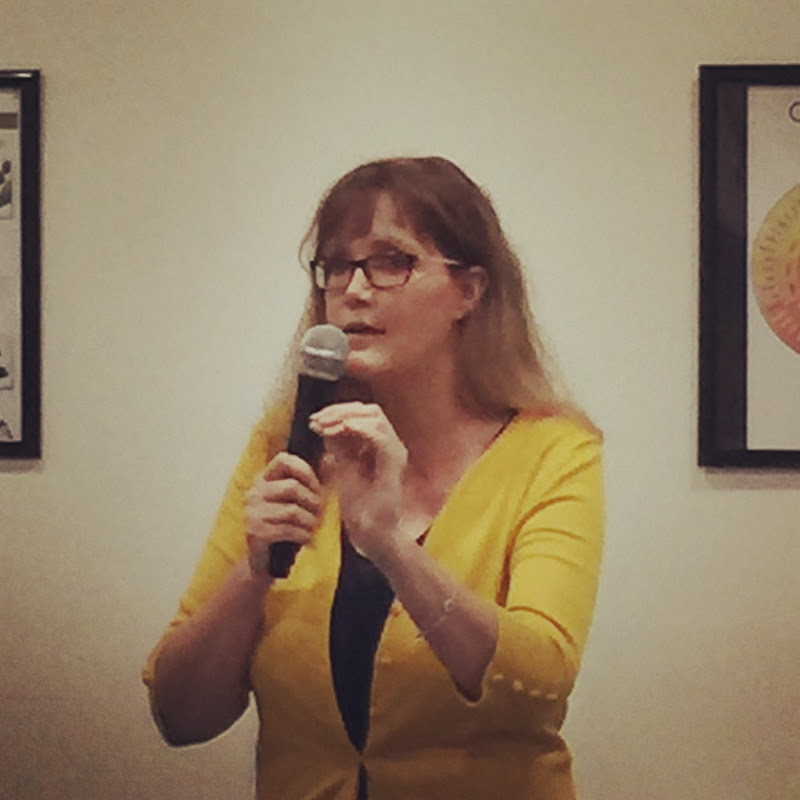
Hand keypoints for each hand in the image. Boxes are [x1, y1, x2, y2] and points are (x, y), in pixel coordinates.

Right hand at [244, 452, 322, 573]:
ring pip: (292, 511)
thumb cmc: (285, 526)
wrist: (265, 561)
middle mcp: (254, 492)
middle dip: (313, 501)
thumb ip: (314, 479)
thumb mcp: (298, 500)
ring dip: (310, 521)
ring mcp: (252, 512)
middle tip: (319, 512)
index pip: (283, 459)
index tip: (317, 486)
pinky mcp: (255, 532)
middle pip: (292, 487)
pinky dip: (303, 535)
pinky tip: (306, 538)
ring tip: (313, 527)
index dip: (304, 469)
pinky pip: (287, 530)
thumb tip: (330, 458)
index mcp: (264, 479)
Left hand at [309, 402, 406, 563]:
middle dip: (340, 410)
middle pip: (370, 410)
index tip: (315, 419)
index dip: (339, 411)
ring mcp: (396, 452)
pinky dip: (356, 428)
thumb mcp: (342, 466)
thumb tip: (320, 423)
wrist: (371, 533)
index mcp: (381, 445)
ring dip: (345, 417)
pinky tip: (337, 432)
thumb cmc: (358, 505)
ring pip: (375, 417)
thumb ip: (336, 445)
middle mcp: (392, 445)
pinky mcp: (394, 462)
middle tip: (318, 419)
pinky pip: (378, 435)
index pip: (363, 414)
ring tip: (324, 425)